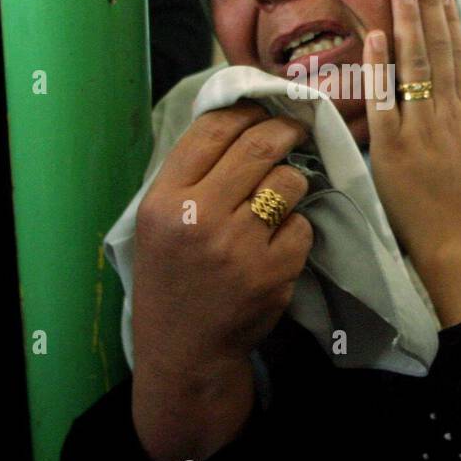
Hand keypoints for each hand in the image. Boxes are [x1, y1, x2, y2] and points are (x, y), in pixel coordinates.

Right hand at [130, 101, 313, 460]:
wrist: (185, 352)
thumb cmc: (172, 280)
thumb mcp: (158, 224)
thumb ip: (190, 176)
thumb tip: (238, 119)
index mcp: (164, 201)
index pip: (212, 130)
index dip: (245, 110)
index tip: (262, 108)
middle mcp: (199, 218)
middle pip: (258, 145)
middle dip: (285, 130)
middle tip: (295, 129)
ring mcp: (238, 246)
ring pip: (288, 182)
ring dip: (292, 183)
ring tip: (280, 197)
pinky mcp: (272, 271)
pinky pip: (301, 226)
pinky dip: (295, 230)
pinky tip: (277, 244)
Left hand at [363, 0, 460, 325]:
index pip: (458, 52)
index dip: (448, 17)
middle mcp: (449, 111)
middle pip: (439, 48)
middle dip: (428, 4)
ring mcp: (422, 127)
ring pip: (416, 64)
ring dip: (409, 21)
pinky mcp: (395, 147)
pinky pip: (385, 99)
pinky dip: (381, 65)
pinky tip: (377, 34)